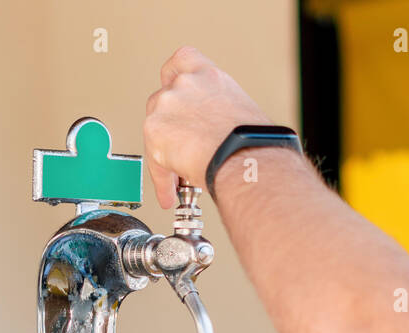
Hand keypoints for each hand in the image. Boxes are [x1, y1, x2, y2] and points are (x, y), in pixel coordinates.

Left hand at [143, 46, 272, 208]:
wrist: (245, 155)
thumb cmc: (253, 140)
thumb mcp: (241, 110)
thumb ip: (218, 112)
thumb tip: (216, 133)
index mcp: (208, 75)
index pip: (180, 63)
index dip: (173, 79)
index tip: (174, 91)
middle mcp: (185, 84)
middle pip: (162, 102)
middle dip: (171, 127)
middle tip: (184, 150)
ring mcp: (167, 105)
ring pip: (155, 132)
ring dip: (165, 154)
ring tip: (181, 177)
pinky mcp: (155, 131)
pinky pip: (154, 160)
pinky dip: (162, 179)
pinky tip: (171, 193)